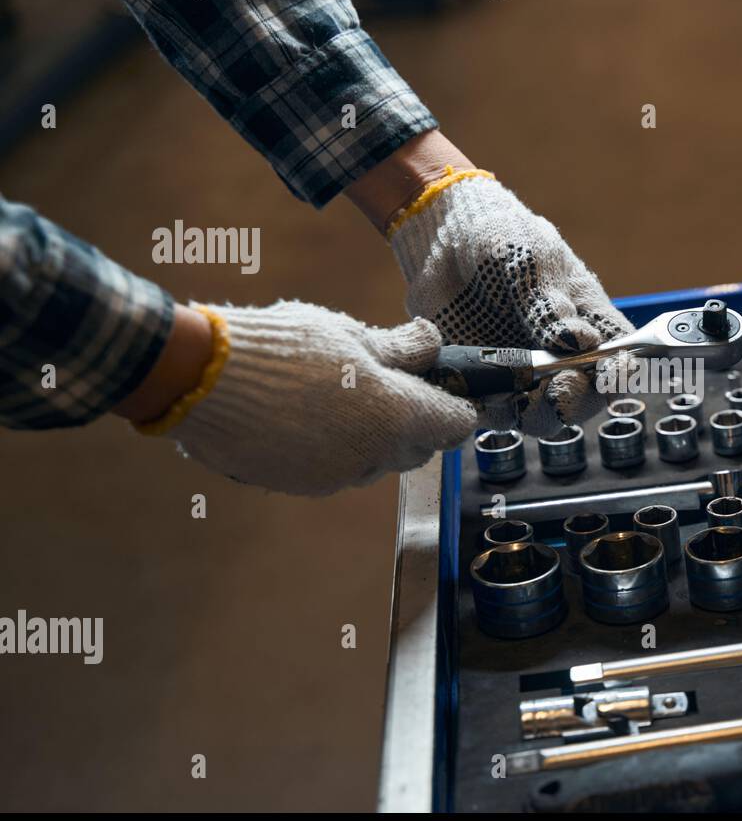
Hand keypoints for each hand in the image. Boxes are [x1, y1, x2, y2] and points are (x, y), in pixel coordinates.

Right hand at [160, 301, 475, 495]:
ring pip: (374, 460)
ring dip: (370, 435)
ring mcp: (336, 477)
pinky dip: (333, 447)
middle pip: (418, 447)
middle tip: (390, 381)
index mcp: (397, 417)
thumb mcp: (352, 334)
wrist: (205, 380)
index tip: (450, 389)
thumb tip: (432, 342)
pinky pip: (335, 469)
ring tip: (336, 393)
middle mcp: (374, 457)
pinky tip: (306, 416)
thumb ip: (402, 347)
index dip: (457, 404)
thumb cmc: (285, 348)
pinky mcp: (302, 486)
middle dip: (415, 420)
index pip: (454, 423)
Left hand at [388, 170, 633, 431]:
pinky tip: (477, 395)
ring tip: (514, 397)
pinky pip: (491, 410)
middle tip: (557, 391)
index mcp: (586, 318)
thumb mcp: (526, 256)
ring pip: (540, 415)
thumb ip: (548, 302)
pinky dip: (488, 411)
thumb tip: (580, 342)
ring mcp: (523, 371)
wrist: (439, 238)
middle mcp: (560, 353)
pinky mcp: (484, 381)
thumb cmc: (498, 234)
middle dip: (575, 401)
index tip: (605, 377)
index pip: (618, 356)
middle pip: (583, 397)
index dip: (618, 374)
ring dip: (532, 414)